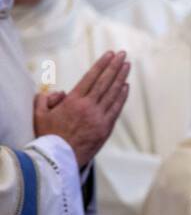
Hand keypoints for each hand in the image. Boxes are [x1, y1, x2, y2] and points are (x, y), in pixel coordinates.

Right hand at [33, 50, 129, 166]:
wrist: (58, 160)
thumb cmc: (47, 137)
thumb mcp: (39, 114)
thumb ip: (45, 99)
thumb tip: (61, 92)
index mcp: (72, 101)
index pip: (91, 77)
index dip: (102, 64)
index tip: (110, 54)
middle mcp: (88, 106)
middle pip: (105, 82)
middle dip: (115, 66)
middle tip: (123, 54)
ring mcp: (99, 117)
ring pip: (113, 93)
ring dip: (121, 77)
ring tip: (127, 66)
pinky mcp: (106, 128)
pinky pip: (116, 108)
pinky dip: (122, 96)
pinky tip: (126, 86)